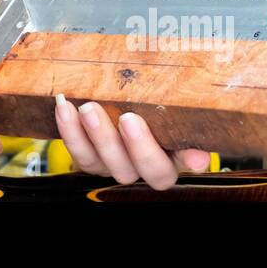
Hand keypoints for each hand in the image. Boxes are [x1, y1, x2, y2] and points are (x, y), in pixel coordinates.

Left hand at [54, 93, 211, 190]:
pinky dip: (70, 130)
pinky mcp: (89, 159)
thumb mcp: (166, 105)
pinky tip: (65, 107)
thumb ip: (181, 118)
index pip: (183, 162)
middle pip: (143, 171)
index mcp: (170, 154)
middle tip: (129, 118)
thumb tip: (200, 154)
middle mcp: (141, 166)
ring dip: (97, 137)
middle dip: (137, 148)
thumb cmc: (147, 99)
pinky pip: (78, 152)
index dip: (187, 162)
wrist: (112, 96)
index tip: (196, 155)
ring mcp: (113, 164)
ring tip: (89, 109)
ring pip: (105, 164)